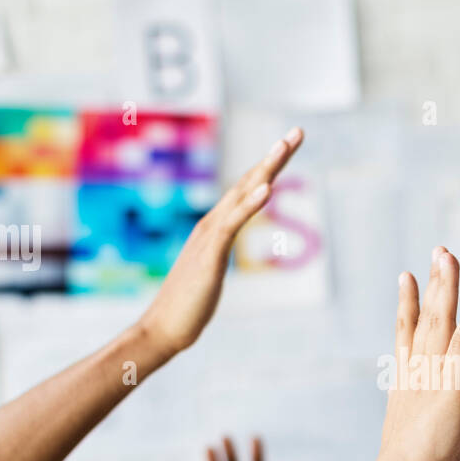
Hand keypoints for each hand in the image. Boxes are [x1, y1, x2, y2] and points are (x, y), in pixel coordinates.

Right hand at [138, 128, 303, 358]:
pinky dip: (251, 204)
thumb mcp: (208, 273)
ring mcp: (209, 237)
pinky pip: (233, 224)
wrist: (163, 328)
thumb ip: (215, 256)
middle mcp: (212, 225)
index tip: (287, 145)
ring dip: (265, 169)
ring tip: (284, 145)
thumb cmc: (186, 306)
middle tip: (297, 132)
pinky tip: (268, 188)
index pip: (246, 190)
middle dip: (274, 157)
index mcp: (214, 228)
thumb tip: (219, 253)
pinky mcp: (210, 254)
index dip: (268, 167)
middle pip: (248, 182)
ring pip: (241, 195)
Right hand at [375, 247, 459, 460]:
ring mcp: (434, 371)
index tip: (407, 275)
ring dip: (447, 285)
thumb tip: (407, 447)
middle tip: (438, 252)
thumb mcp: (409, 438)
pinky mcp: (454, 380)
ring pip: (442, 318)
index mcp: (406, 379)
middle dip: (433, 282)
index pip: (406, 331)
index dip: (407, 302)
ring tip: (448, 255)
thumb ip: (411, 429)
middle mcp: (418, 367)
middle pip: (425, 314)